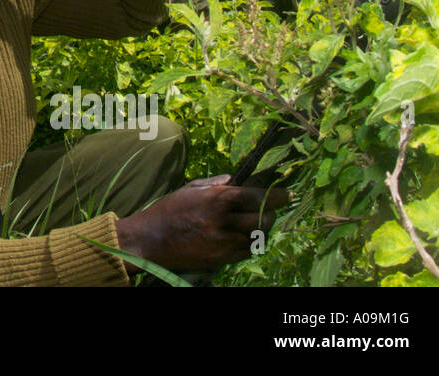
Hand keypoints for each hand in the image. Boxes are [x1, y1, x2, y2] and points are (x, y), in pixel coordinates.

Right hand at [115, 174, 289, 272]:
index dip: (276, 195)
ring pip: (258, 237)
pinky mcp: (221, 259)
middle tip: (271, 209)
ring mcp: (223, 243)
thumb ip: (214, 184)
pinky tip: (243, 236)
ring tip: (256, 222)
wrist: (150, 240)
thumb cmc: (168, 211)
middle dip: (271, 214)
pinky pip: (246, 251)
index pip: (256, 196)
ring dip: (262, 230)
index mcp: (216, 200)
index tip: (288, 194)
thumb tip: (235, 179)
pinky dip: (250, 244)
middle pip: (263, 219)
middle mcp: (223, 222)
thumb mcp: (189, 190)